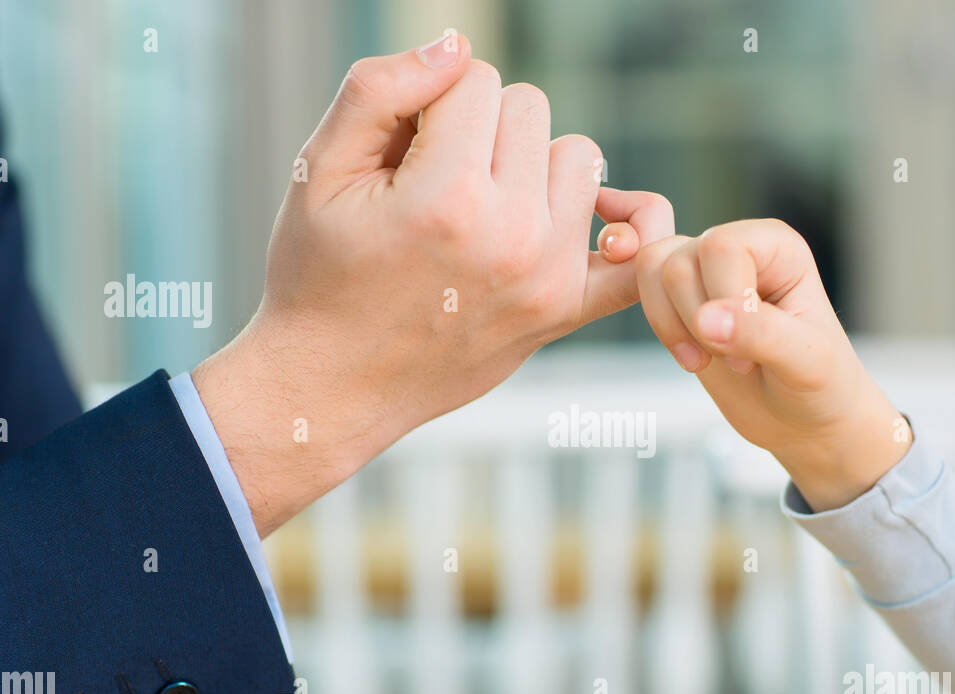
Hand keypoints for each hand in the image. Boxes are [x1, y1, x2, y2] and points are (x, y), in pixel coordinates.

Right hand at [194, 34, 673, 535]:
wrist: (331, 385)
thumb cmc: (317, 274)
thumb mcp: (315, 171)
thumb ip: (379, 89)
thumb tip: (457, 45)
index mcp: (447, 197)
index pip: (475, 79)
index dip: (430, 101)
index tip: (399, 151)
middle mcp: (511, 236)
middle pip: (530, 110)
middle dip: (478, 129)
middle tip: (430, 184)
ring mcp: (548, 278)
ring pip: (578, 157)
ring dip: (533, 167)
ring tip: (480, 208)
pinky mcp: (565, 311)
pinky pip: (639, 253)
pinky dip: (634, 225)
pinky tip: (604, 220)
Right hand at [635, 219, 909, 511]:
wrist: (804, 420)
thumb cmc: (821, 385)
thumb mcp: (805, 362)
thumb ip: (760, 334)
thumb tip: (706, 319)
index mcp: (778, 248)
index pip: (722, 248)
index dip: (723, 301)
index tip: (750, 355)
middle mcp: (740, 249)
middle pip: (680, 262)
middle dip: (698, 322)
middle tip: (738, 361)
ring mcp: (707, 272)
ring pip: (654, 269)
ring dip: (674, 326)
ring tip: (712, 358)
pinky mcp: (683, 300)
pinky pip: (644, 289)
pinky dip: (662, 329)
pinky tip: (695, 359)